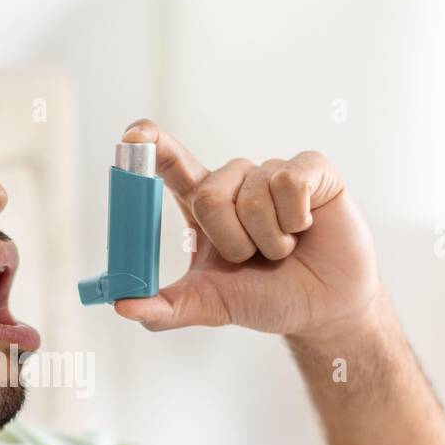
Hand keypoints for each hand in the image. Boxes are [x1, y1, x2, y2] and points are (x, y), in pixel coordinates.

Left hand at [112, 120, 378, 340]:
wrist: (322, 308)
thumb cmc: (265, 298)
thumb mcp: (210, 306)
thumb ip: (165, 308)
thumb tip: (122, 306)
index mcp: (204, 205)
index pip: (172, 165)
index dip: (153, 147)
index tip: (133, 136)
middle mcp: (235, 182)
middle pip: (210, 194)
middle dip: (231, 241)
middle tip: (252, 258)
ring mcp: (272, 173)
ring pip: (254, 193)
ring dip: (269, 238)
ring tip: (284, 248)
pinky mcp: (312, 169)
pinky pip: (290, 182)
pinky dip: (296, 219)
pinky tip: (307, 227)